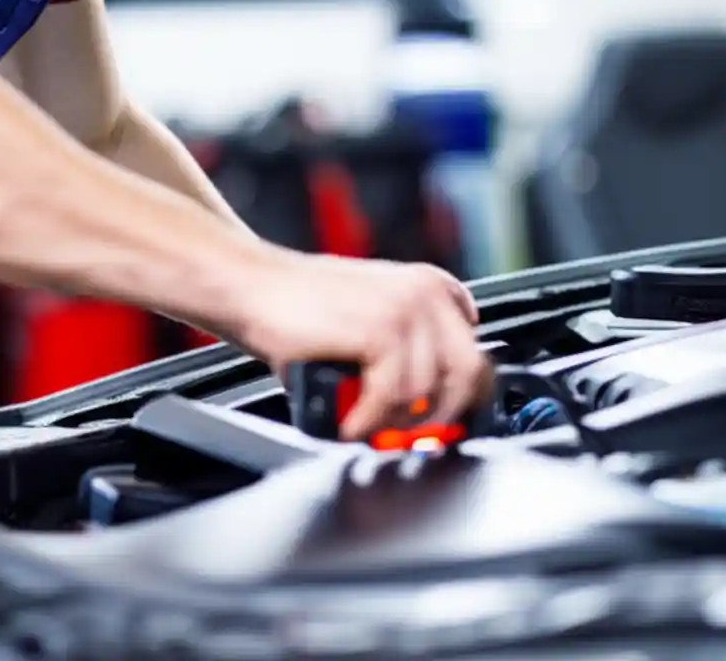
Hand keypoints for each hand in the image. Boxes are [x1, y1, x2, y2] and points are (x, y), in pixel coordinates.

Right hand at [234, 252, 493, 440]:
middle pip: (468, 375)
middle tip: (411, 438)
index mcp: (431, 287)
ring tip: (365, 425)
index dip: (460, 397)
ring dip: (393, 422)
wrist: (250, 287)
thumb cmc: (298, 308)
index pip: (475, 354)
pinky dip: (370, 421)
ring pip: (427, 393)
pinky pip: (393, 397)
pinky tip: (350, 424)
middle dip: (441, 416)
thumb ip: (406, 346)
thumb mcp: (367, 316)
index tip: (439, 423)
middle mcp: (426, 293)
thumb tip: (428, 403)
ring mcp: (405, 310)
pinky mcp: (380, 331)